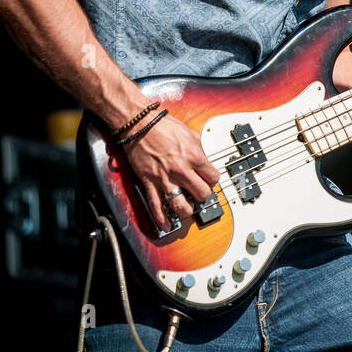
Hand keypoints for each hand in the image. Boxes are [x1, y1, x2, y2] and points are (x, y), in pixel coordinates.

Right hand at [121, 114, 220, 231]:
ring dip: (187, 210)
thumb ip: (199, 149)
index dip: (212, 180)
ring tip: (187, 209)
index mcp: (193, 156)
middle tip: (199, 192)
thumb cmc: (162, 126)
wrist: (139, 125)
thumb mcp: (190, 133)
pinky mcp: (150, 183)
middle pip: (202, 194)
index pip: (213, 178)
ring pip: (181, 206)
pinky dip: (161, 220)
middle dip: (202, 195)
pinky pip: (156, 207)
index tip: (209, 180)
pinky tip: (166, 225)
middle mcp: (181, 170)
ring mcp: (165, 179)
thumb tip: (204, 159)